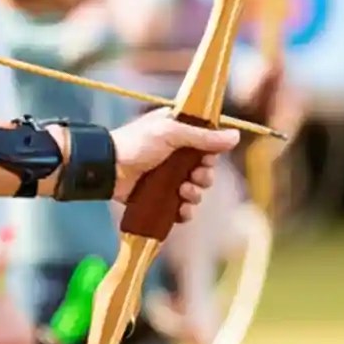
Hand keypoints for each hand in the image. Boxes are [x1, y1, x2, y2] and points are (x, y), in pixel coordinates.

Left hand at [109, 108, 239, 219]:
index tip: (208, 157)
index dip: (212, 153)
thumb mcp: (172, 132)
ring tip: (183, 192)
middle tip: (195, 176)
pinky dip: (185, 211)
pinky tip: (181, 210)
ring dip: (196, 194)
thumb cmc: (136, 143)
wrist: (108, 168)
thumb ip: (203, 137)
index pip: (208, 144)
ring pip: (196, 190)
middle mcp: (177, 155)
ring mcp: (169, 178)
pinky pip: (182, 208)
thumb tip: (236, 136)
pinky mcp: (160, 197)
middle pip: (206, 169)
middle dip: (205, 176)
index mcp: (180, 133)